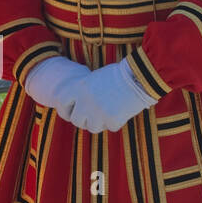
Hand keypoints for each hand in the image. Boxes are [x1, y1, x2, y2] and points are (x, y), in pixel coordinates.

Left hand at [24, 56, 155, 132]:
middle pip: (77, 120)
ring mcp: (97, 112)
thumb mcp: (96, 79)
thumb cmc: (120, 75)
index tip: (74, 110)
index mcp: (79, 87)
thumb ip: (85, 93)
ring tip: (111, 110)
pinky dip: (117, 121)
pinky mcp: (111, 120)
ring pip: (93, 128)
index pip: (62, 103)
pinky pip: (111, 127)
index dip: (67, 109)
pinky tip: (123, 110)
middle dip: (85, 120)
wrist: (139, 76)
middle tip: (96, 115)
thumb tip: (80, 107)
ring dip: (101, 122)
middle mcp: (85, 101)